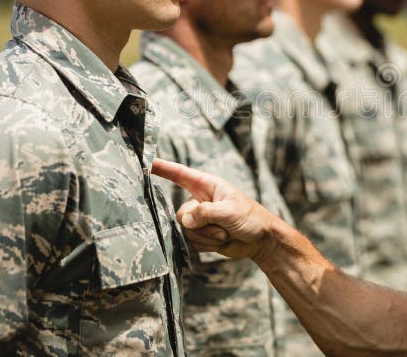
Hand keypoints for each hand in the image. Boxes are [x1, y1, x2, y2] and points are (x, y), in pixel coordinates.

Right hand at [151, 158, 275, 258]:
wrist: (260, 240)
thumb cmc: (250, 218)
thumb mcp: (230, 211)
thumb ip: (205, 213)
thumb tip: (185, 220)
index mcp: (207, 185)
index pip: (179, 174)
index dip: (162, 168)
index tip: (145, 163)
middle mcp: (199, 200)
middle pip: (181, 214)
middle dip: (200, 224)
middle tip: (221, 226)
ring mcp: (199, 218)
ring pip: (186, 230)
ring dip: (207, 236)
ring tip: (225, 233)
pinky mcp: (201, 235)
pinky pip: (192, 242)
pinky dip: (208, 244)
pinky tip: (222, 240)